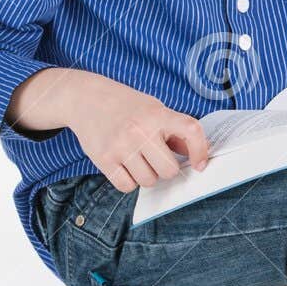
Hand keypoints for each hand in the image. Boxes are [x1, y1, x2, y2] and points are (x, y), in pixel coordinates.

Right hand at [62, 73, 210, 194]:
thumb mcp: (154, 109)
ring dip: (147, 176)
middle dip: (166, 169)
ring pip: (149, 181)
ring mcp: (121, 146)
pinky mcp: (104, 159)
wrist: (86, 99)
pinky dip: (129, 181)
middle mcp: (140, 130)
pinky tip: (125, 166)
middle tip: (156, 158)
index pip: (191, 131)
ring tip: (138, 159)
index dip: (200, 150)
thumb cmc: (125, 106)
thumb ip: (174, 131)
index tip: (199, 164)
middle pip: (169, 170)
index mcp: (157, 114)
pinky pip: (126, 186)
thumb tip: (195, 156)